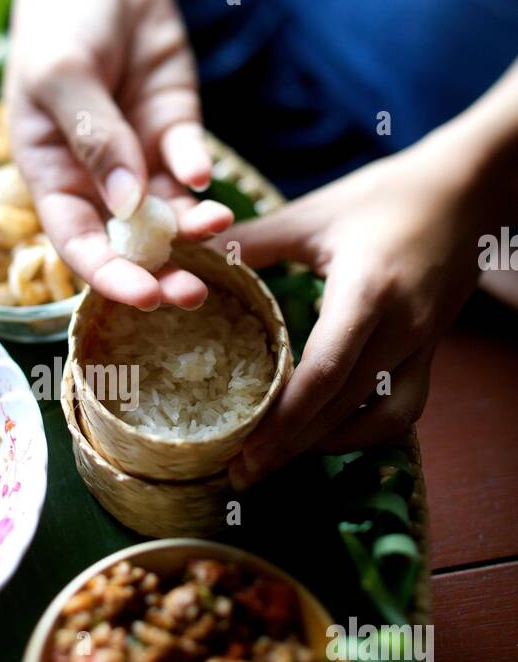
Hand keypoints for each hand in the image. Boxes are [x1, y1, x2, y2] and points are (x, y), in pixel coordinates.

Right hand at [6, 0, 232, 309]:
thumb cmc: (59, 22)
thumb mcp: (63, 75)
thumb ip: (95, 139)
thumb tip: (126, 204)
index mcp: (52, 177)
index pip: (78, 244)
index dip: (108, 276)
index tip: (142, 298)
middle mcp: (96, 181)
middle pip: (128, 245)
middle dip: (161, 272)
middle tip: (193, 293)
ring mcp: (139, 159)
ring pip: (169, 213)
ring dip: (193, 229)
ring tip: (218, 227)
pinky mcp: (175, 132)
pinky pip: (189, 165)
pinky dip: (198, 173)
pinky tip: (202, 172)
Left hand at [225, 137, 490, 484]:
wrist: (469, 188)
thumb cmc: (387, 194)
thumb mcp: (315, 214)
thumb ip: (254, 242)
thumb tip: (191, 255)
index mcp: (366, 293)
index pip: (325, 373)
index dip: (284, 419)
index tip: (244, 448)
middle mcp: (400, 328)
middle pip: (346, 407)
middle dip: (293, 447)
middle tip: (243, 473)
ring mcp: (422, 344)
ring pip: (384, 419)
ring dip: (332, 444)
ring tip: (283, 457)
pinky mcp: (431, 349)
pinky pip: (405, 407)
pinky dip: (367, 428)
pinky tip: (329, 433)